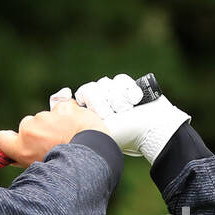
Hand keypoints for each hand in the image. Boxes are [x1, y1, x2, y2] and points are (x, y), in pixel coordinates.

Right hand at [0, 99, 107, 167]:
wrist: (91, 155)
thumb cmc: (67, 167)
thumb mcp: (41, 169)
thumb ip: (26, 160)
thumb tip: (15, 158)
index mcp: (21, 148)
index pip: (0, 138)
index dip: (9, 139)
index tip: (17, 141)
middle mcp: (29, 130)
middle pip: (27, 125)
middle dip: (39, 131)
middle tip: (55, 142)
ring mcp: (45, 117)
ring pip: (46, 116)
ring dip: (55, 123)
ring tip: (69, 136)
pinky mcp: (62, 108)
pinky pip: (62, 108)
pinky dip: (69, 114)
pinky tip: (76, 126)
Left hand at [72, 73, 190, 163]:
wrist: (152, 129)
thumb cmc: (123, 135)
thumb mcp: (94, 130)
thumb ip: (76, 117)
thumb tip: (62, 97)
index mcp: (88, 115)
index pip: (81, 95)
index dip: (89, 99)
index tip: (102, 112)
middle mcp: (100, 103)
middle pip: (92, 88)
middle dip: (104, 102)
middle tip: (113, 115)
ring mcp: (114, 95)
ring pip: (106, 83)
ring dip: (118, 99)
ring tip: (126, 111)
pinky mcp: (127, 88)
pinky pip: (120, 79)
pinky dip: (129, 90)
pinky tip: (135, 100)